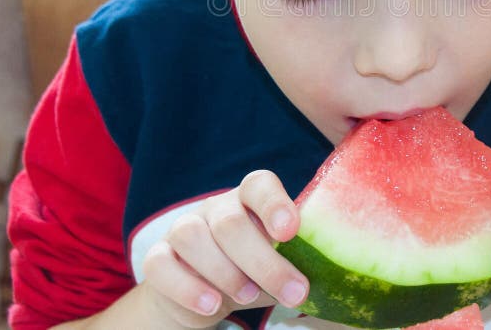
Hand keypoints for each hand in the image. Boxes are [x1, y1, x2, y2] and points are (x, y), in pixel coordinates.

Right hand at [141, 170, 308, 328]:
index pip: (259, 185)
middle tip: (293, 292)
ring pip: (193, 236)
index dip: (275, 204)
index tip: (291, 231)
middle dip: (264, 261)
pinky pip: (161, 265)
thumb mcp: (276, 264)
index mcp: (249, 201)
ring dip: (224, 270)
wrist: (202, 294)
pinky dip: (187, 287)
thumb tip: (333, 282)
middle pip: (231, 222)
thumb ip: (296, 263)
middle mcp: (215, 208)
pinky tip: (211, 305)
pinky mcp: (158, 257)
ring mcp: (182, 229)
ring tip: (247, 296)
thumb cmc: (252, 272)